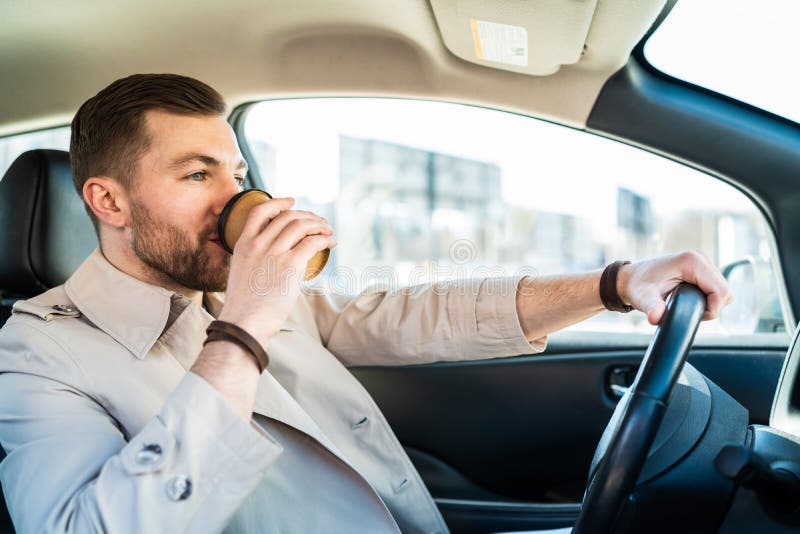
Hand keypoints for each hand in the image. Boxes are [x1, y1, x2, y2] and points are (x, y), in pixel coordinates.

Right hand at [217, 197, 335, 344]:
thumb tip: (273, 262)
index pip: (259, 211)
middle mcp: (258, 244)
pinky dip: (324, 240)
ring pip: (301, 226)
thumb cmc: (244, 306)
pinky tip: (331, 244)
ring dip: (319, 225)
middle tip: (319, 222)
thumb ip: (255, 261)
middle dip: (307, 215)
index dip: (278, 202)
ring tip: (328, 232)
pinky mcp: (290, 266)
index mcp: (243, 244)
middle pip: (286, 217)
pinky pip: (312, 243)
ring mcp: (274, 253)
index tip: (292, 201)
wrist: (244, 323)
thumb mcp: (243, 273)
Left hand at [617, 251, 733, 324]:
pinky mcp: (702, 268)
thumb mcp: (643, 298)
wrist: (631, 278)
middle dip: (710, 307)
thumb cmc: (637, 286)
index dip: (712, 309)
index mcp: (692, 261)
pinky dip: (708, 298)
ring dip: (709, 303)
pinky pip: (716, 288)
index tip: (693, 315)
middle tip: (687, 311)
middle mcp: (700, 257)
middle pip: (725, 292)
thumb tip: (656, 317)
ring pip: (723, 291)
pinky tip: (690, 300)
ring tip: (686, 305)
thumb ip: (652, 307)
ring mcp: (703, 261)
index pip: (721, 291)